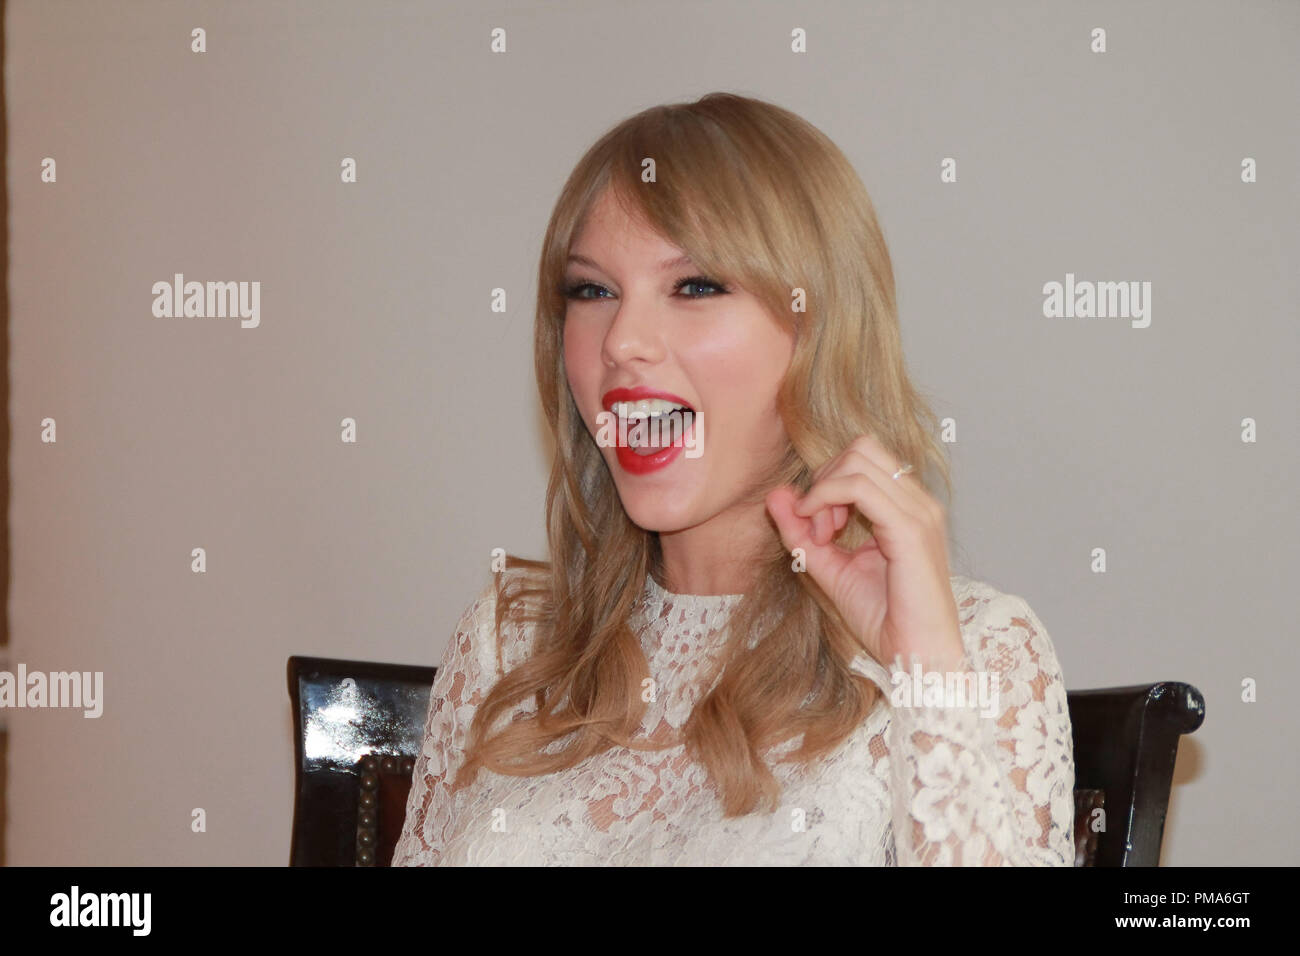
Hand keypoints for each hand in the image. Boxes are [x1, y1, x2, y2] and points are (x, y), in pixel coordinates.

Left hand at [765, 434, 965, 673]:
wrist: (917, 657)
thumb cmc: (885, 619)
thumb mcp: (830, 568)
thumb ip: (802, 533)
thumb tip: (776, 494)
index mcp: (908, 508)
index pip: (862, 459)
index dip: (828, 482)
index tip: (817, 528)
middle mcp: (918, 502)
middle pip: (860, 449)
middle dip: (825, 480)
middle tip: (818, 529)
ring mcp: (919, 512)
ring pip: (858, 460)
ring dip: (824, 491)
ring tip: (822, 536)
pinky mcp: (910, 528)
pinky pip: (860, 487)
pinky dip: (828, 499)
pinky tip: (822, 533)